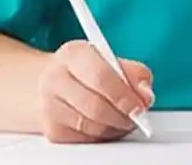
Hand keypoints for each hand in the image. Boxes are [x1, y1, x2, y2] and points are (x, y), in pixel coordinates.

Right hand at [37, 40, 153, 143]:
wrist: (45, 84)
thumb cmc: (83, 71)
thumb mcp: (110, 60)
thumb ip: (134, 73)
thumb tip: (146, 95)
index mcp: (73, 54)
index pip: (101, 77)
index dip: (124, 96)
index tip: (140, 107)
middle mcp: (55, 78)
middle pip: (96, 106)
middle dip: (122, 116)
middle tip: (136, 117)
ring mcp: (49, 105)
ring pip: (92, 126)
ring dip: (114, 127)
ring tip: (122, 119)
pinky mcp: (52, 130)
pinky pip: (85, 139)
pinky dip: (102, 136)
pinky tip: (105, 125)